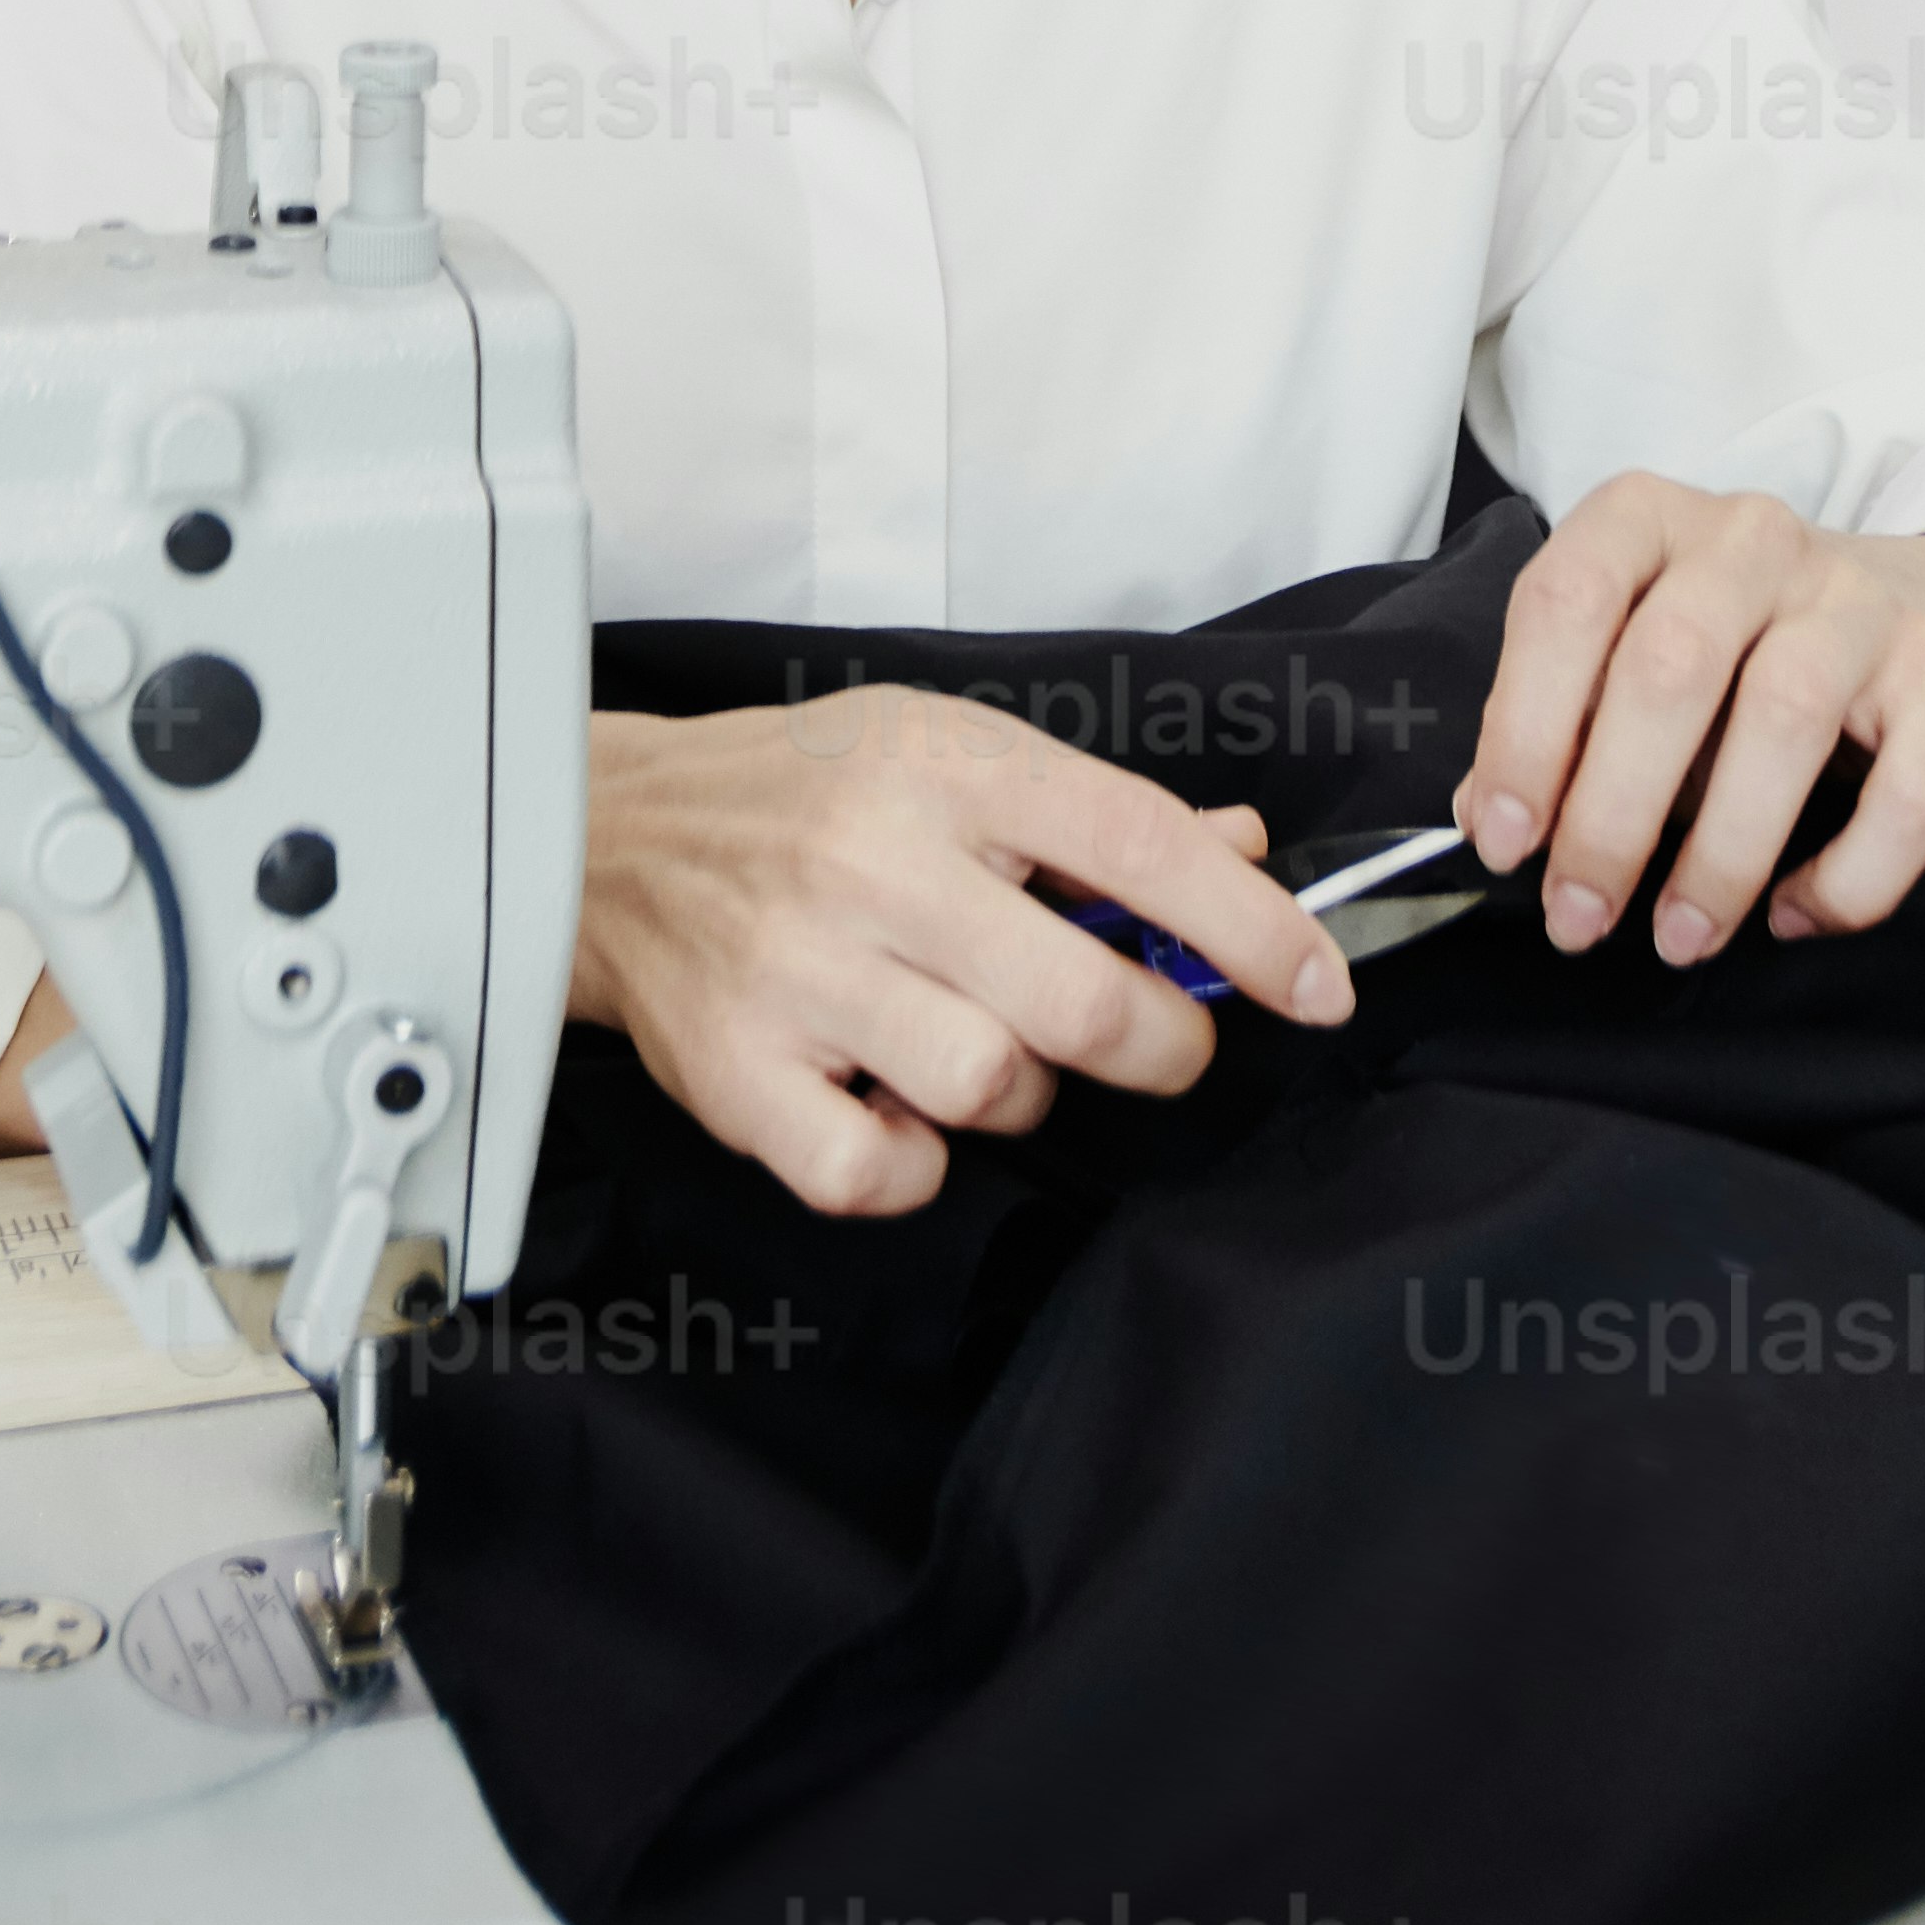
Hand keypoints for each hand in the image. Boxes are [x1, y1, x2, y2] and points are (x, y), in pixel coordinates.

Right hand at [571, 689, 1354, 1217]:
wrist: (608, 834)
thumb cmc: (801, 791)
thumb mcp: (947, 750)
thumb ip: (1097, 816)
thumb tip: (1243, 851)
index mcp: (943, 764)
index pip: (1138, 842)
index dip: (1253, 927)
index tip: (1317, 985)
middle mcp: (873, 862)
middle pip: (1083, 999)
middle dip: (1159, 1040)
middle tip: (1154, 1037)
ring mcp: (799, 973)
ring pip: (992, 1088)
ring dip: (1019, 1093)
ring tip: (978, 1046)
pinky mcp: (738, 1076)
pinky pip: (884, 1173)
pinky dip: (914, 1165)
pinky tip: (893, 1107)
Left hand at [1461, 483, 1924, 966]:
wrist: (1924, 603)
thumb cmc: (1738, 649)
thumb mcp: (1629, 656)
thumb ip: (1557, 725)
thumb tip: (1487, 816)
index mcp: (1649, 518)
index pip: (1566, 600)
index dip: (1524, 727)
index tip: (1505, 842)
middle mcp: (1753, 538)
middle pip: (1669, 666)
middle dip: (1611, 813)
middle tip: (1579, 917)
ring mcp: (1859, 596)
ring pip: (1783, 717)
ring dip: (1721, 853)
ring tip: (1681, 937)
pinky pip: (1911, 789)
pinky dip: (1850, 873)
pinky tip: (1795, 913)